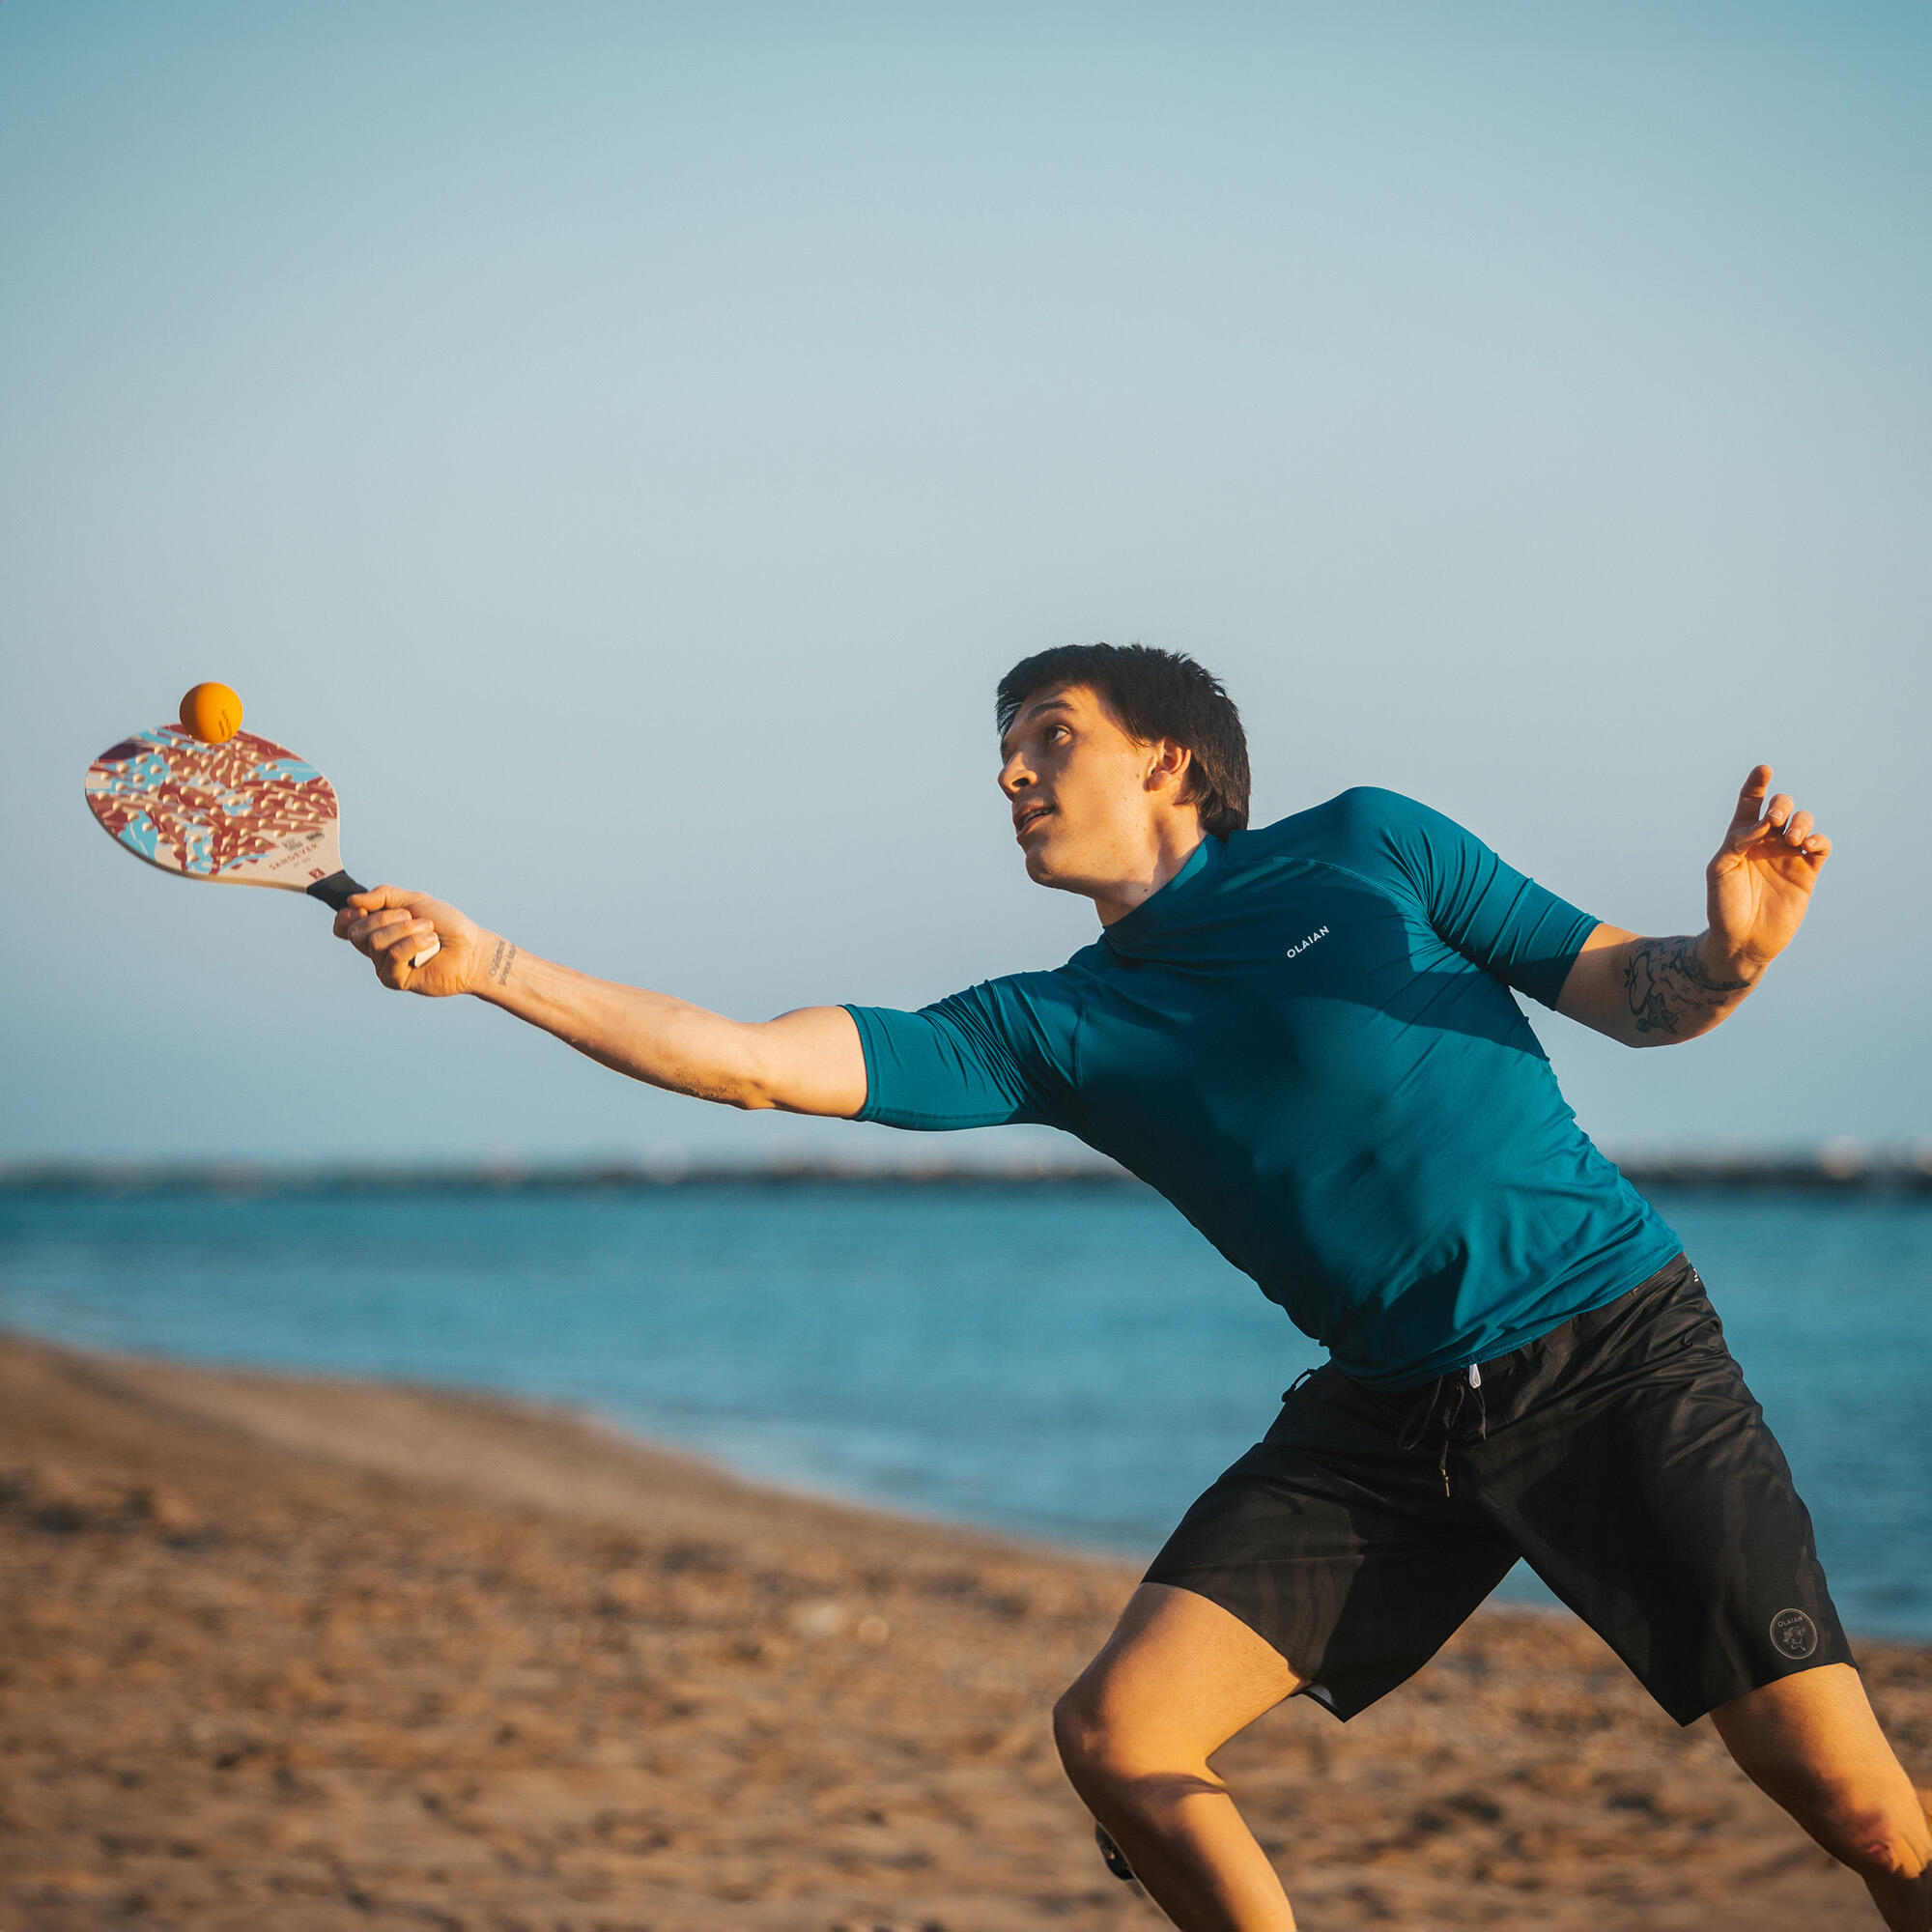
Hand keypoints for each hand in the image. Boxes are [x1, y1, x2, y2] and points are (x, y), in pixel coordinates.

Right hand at [334, 886, 490, 996]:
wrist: (472, 948)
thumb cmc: (447, 924)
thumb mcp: (415, 900)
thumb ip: (383, 896)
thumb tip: (351, 900)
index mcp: (378, 927)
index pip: (344, 926)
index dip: (346, 917)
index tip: (360, 909)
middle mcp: (377, 948)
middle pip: (357, 931)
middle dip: (386, 918)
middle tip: (412, 918)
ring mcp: (384, 965)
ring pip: (375, 942)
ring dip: (406, 930)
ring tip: (429, 931)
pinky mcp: (395, 979)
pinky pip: (391, 956)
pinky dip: (412, 943)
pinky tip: (430, 943)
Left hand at [1705, 765, 1830, 976]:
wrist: (1742, 940)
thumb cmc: (1723, 905)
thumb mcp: (1719, 870)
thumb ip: (1737, 842)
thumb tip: (1765, 823)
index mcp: (1740, 837)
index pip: (1750, 803)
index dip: (1757, 784)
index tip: (1763, 769)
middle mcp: (1766, 842)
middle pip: (1781, 807)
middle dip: (1781, 805)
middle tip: (1775, 821)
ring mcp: (1788, 855)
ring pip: (1804, 821)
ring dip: (1801, 821)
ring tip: (1792, 838)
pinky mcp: (1807, 871)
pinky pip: (1821, 845)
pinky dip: (1818, 839)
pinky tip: (1808, 845)